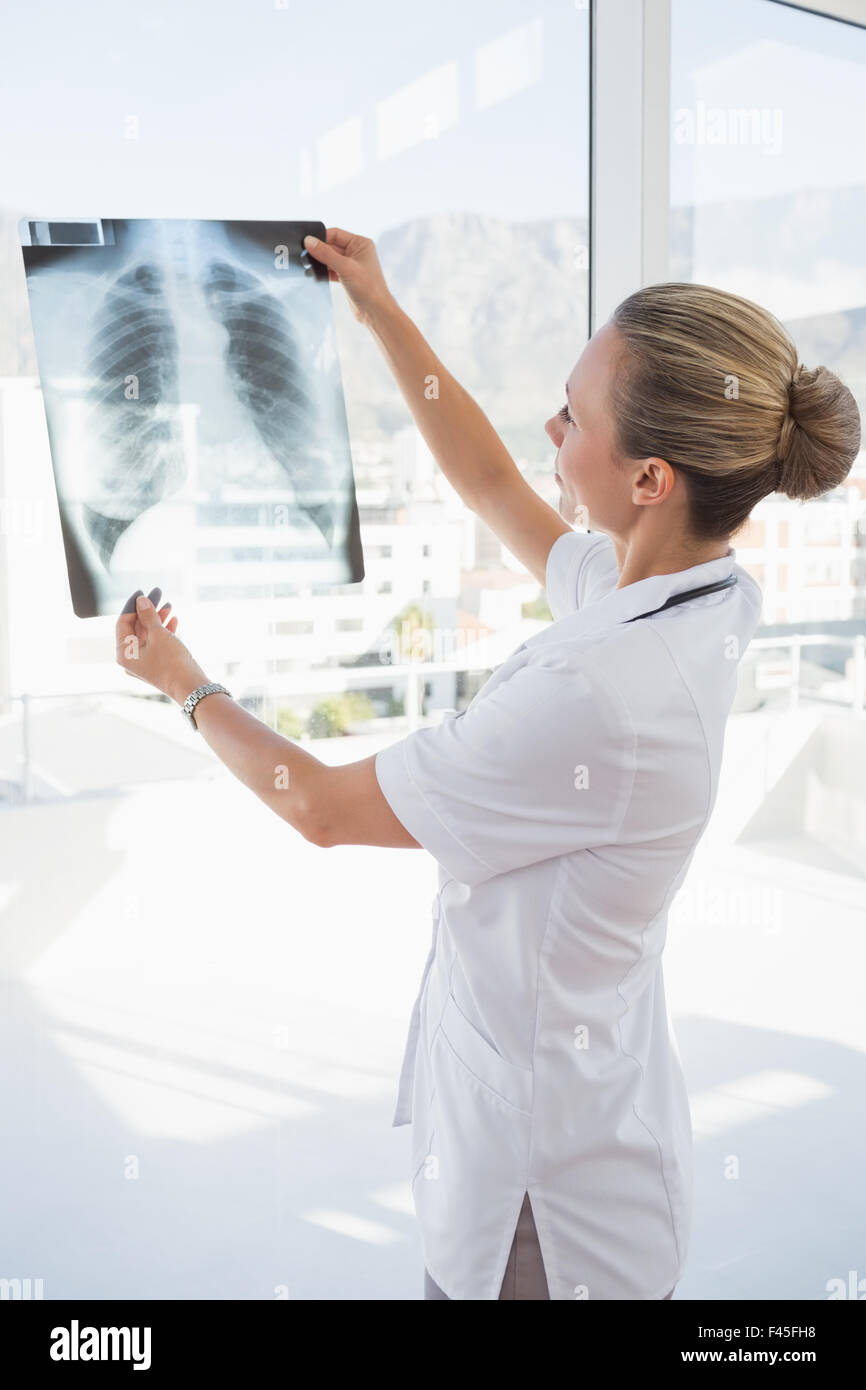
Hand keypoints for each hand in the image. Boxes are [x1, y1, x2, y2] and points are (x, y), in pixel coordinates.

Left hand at [116, 588, 209, 704]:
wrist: (190, 687)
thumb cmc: (171, 662)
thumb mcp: (158, 635)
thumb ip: (148, 616)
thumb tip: (141, 600)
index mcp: (124, 653)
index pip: (123, 623)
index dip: (133, 606)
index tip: (142, 592)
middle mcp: (131, 658)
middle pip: (136, 628)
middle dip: (148, 611)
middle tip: (158, 594)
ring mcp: (144, 662)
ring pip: (148, 635)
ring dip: (158, 619)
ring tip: (168, 605)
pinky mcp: (157, 664)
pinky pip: (157, 643)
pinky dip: (164, 631)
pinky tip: (174, 619)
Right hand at [303, 227, 394, 324]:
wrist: (375, 312)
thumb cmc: (368, 288)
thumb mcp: (345, 267)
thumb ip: (326, 254)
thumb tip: (309, 241)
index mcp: (360, 243)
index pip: (336, 234)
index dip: (321, 238)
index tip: (307, 243)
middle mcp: (356, 252)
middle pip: (331, 246)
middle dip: (319, 252)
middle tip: (305, 256)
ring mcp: (351, 265)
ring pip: (330, 259)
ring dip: (320, 263)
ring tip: (309, 267)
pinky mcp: (346, 277)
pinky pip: (331, 270)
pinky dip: (323, 272)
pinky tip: (315, 275)